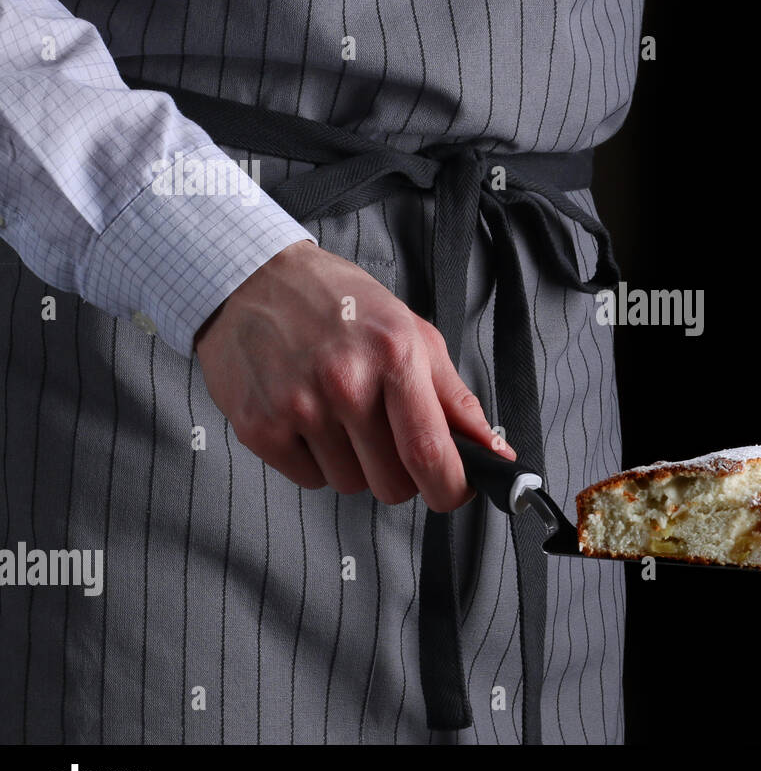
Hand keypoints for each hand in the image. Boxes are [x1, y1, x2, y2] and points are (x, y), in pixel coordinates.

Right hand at [194, 239, 513, 508]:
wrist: (255, 279)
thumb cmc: (340, 304)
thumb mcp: (413, 334)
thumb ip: (456, 399)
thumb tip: (494, 452)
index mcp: (394, 355)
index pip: (430, 452)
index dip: (451, 488)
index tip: (455, 491)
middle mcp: (345, 382)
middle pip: (392, 484)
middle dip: (401, 473)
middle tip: (388, 434)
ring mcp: (298, 406)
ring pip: (351, 485)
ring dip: (355, 463)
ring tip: (340, 413)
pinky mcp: (259, 427)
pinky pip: (309, 480)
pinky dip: (315, 460)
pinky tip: (309, 417)